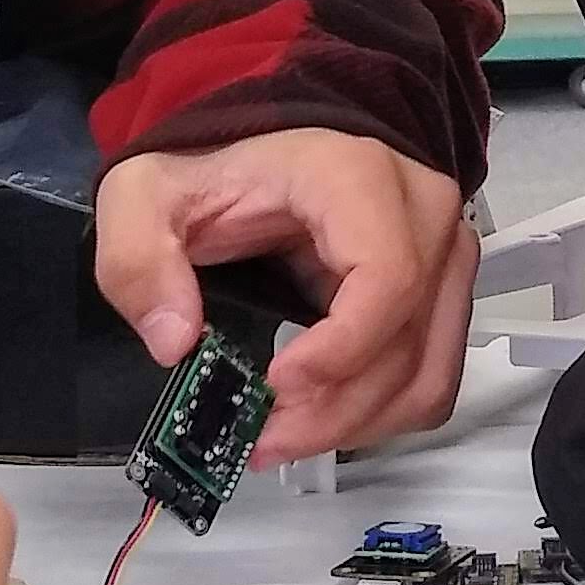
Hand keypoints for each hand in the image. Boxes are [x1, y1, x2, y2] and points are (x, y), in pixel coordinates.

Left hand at [93, 129, 478, 464]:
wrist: (268, 144)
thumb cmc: (215, 164)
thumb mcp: (144, 195)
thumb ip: (140, 259)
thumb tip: (173, 342)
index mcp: (357, 179)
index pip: (387, 279)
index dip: (339, 351)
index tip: (274, 387)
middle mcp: (423, 213)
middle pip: (407, 342)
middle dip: (332, 411)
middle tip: (261, 440)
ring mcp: (444, 253)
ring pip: (430, 371)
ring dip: (359, 424)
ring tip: (283, 439)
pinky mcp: (443, 289)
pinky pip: (435, 374)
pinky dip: (385, 412)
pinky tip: (324, 419)